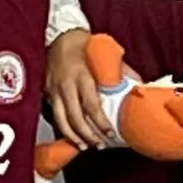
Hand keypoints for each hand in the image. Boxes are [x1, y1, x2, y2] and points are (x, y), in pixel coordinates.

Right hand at [46, 29, 113, 151]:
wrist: (59, 36)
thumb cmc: (84, 45)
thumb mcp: (104, 56)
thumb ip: (118, 73)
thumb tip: (137, 88)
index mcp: (82, 77)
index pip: (91, 105)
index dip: (100, 122)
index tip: (110, 133)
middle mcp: (65, 85)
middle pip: (75, 117)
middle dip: (87, 135)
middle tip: (99, 145)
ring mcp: (52, 90)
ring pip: (60, 119)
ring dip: (72, 136)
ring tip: (84, 146)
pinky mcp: (45, 92)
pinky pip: (53, 114)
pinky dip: (62, 127)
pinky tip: (70, 135)